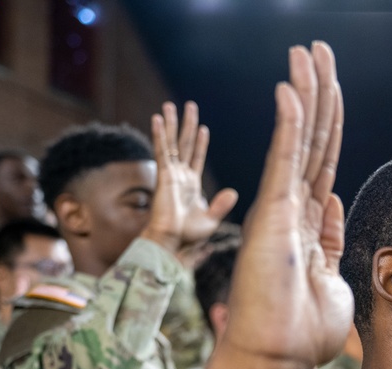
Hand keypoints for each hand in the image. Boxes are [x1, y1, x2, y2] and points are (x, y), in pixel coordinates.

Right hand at [141, 101, 238, 251]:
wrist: (172, 241)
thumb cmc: (188, 235)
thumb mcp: (211, 219)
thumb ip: (221, 205)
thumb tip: (233, 193)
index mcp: (191, 185)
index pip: (196, 158)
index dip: (200, 143)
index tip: (204, 128)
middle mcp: (180, 176)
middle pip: (185, 145)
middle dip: (187, 125)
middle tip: (189, 106)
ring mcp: (171, 174)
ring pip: (173, 143)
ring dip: (172, 124)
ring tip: (170, 105)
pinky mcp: (164, 175)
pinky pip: (162, 151)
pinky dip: (160, 135)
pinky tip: (158, 119)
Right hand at [202, 43, 351, 368]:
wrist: (279, 357)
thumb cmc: (303, 330)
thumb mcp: (332, 278)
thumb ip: (330, 239)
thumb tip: (332, 204)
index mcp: (306, 223)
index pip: (321, 162)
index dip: (328, 123)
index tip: (331, 88)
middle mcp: (291, 209)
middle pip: (311, 140)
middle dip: (317, 94)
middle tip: (318, 49)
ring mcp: (279, 209)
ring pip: (299, 140)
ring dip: (306, 93)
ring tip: (309, 51)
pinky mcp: (271, 214)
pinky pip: (284, 159)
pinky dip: (290, 123)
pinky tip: (291, 87)